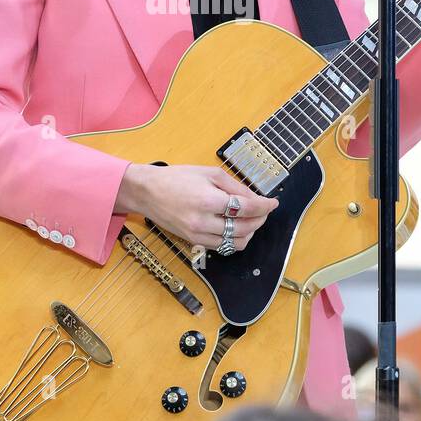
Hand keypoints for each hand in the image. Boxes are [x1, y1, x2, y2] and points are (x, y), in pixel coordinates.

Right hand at [114, 164, 278, 252]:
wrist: (147, 192)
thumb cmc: (177, 178)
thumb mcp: (209, 173)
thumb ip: (235, 186)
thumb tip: (256, 198)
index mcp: (208, 200)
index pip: (247, 208)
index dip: (265, 206)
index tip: (273, 202)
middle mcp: (203, 222)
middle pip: (245, 228)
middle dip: (260, 219)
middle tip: (264, 210)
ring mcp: (197, 236)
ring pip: (236, 243)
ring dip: (249, 232)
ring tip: (252, 219)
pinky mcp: (193, 243)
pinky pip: (222, 247)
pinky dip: (234, 239)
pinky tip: (236, 227)